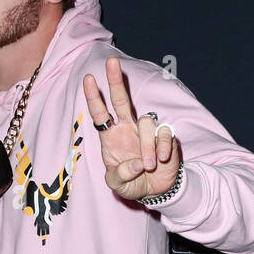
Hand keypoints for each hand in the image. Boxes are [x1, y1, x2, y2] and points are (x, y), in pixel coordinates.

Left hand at [83, 56, 181, 201]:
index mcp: (111, 137)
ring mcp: (146, 131)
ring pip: (145, 123)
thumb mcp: (117, 185)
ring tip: (148, 166)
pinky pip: (164, 133)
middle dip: (115, 81)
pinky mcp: (165, 135)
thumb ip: (120, 176)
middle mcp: (128, 128)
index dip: (93, 97)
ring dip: (146, 147)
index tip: (88, 79)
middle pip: (121, 100)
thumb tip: (135, 163)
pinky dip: (162, 148)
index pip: (100, 113)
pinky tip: (162, 160)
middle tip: (111, 61)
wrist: (155, 191)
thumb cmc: (131, 183)